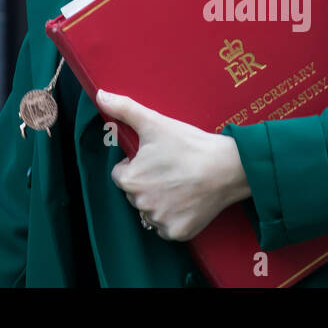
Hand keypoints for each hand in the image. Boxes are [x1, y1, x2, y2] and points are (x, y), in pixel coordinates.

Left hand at [96, 89, 250, 241]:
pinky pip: (167, 227)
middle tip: (169, 170)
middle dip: (146, 183)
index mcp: (130, 180)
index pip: (120, 175)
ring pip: (150, 211)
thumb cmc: (188, 145)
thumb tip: (100, 95)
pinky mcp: (178, 232)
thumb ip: (123, 108)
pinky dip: (174, 217)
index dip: (135, 165)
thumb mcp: (153, 122)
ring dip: (159, 201)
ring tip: (179, 184)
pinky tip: (186, 201)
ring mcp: (160, 220)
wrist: (227, 167)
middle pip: (135, 194)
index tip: (154, 158)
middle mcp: (141, 204)